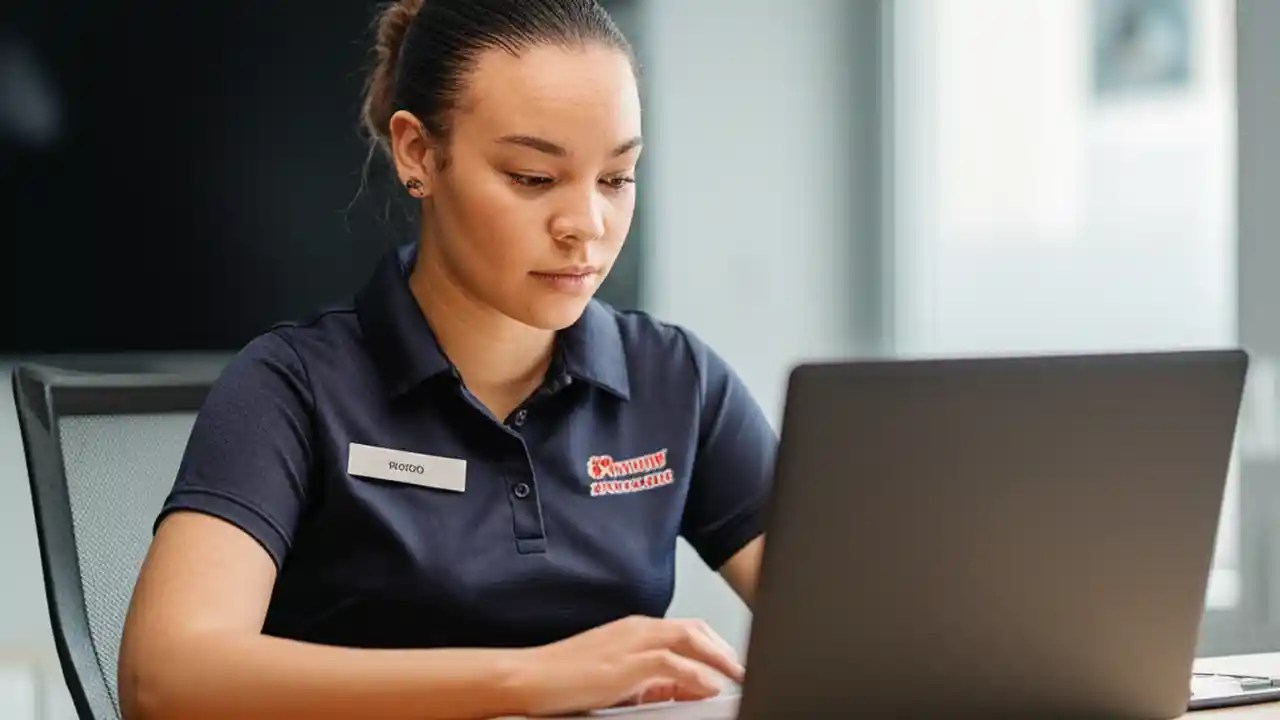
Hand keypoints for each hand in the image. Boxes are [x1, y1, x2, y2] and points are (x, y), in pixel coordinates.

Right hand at [512, 615, 745, 716]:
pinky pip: (674, 665)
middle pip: (696, 630)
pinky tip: (709, 688)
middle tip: (742, 670)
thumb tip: (681, 689)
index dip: (713, 646)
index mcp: (634, 628)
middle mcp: (638, 628)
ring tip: (737, 677)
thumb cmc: (564, 676)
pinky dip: (696, 675)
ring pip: (691, 641)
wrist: (530, 676)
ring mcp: (633, 642)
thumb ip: (648, 680)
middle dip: (723, 649)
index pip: (686, 630)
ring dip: (719, 659)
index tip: (731, 663)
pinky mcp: (628, 663)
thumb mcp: (614, 677)